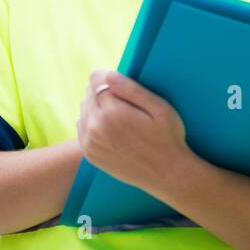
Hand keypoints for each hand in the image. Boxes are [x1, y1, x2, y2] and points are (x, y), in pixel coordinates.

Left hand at [77, 69, 193, 195]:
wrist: (167, 174)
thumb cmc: (168, 138)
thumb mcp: (159, 108)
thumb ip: (132, 90)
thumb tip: (107, 75)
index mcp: (112, 112)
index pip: (96, 79)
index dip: (109, 77)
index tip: (123, 85)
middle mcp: (96, 127)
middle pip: (88, 94)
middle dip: (103, 92)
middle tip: (126, 104)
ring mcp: (90, 142)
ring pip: (83, 110)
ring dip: (97, 108)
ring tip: (120, 117)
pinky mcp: (90, 154)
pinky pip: (82, 128)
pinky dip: (93, 124)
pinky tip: (112, 129)